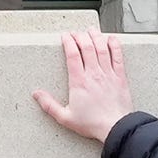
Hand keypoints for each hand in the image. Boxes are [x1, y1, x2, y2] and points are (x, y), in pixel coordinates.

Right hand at [34, 29, 136, 145]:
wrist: (116, 127)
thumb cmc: (92, 123)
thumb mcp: (65, 117)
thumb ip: (49, 105)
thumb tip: (36, 94)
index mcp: (79, 82)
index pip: (73, 55)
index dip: (68, 42)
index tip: (65, 37)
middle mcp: (94, 74)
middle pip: (87, 47)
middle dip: (80, 36)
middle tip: (76, 33)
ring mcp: (108, 74)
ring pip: (102, 48)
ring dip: (96, 36)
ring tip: (91, 30)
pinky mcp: (120, 77)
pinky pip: (118, 56)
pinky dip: (114, 45)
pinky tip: (111, 39)